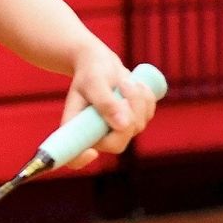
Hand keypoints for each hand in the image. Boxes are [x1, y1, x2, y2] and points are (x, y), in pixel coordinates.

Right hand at [59, 47, 156, 169]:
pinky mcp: (133, 122)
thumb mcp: (95, 82)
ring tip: (124, 81)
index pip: (74, 157)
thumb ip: (105, 102)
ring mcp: (117, 131)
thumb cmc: (91, 71)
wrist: (101, 62)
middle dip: (128, 114)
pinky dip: (145, 97)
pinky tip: (134, 84)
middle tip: (123, 87)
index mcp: (76, 128)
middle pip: (118, 144)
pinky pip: (148, 114)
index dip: (81, 160)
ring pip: (137, 125)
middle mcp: (96, 135)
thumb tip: (123, 125)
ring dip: (136, 99)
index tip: (92, 152)